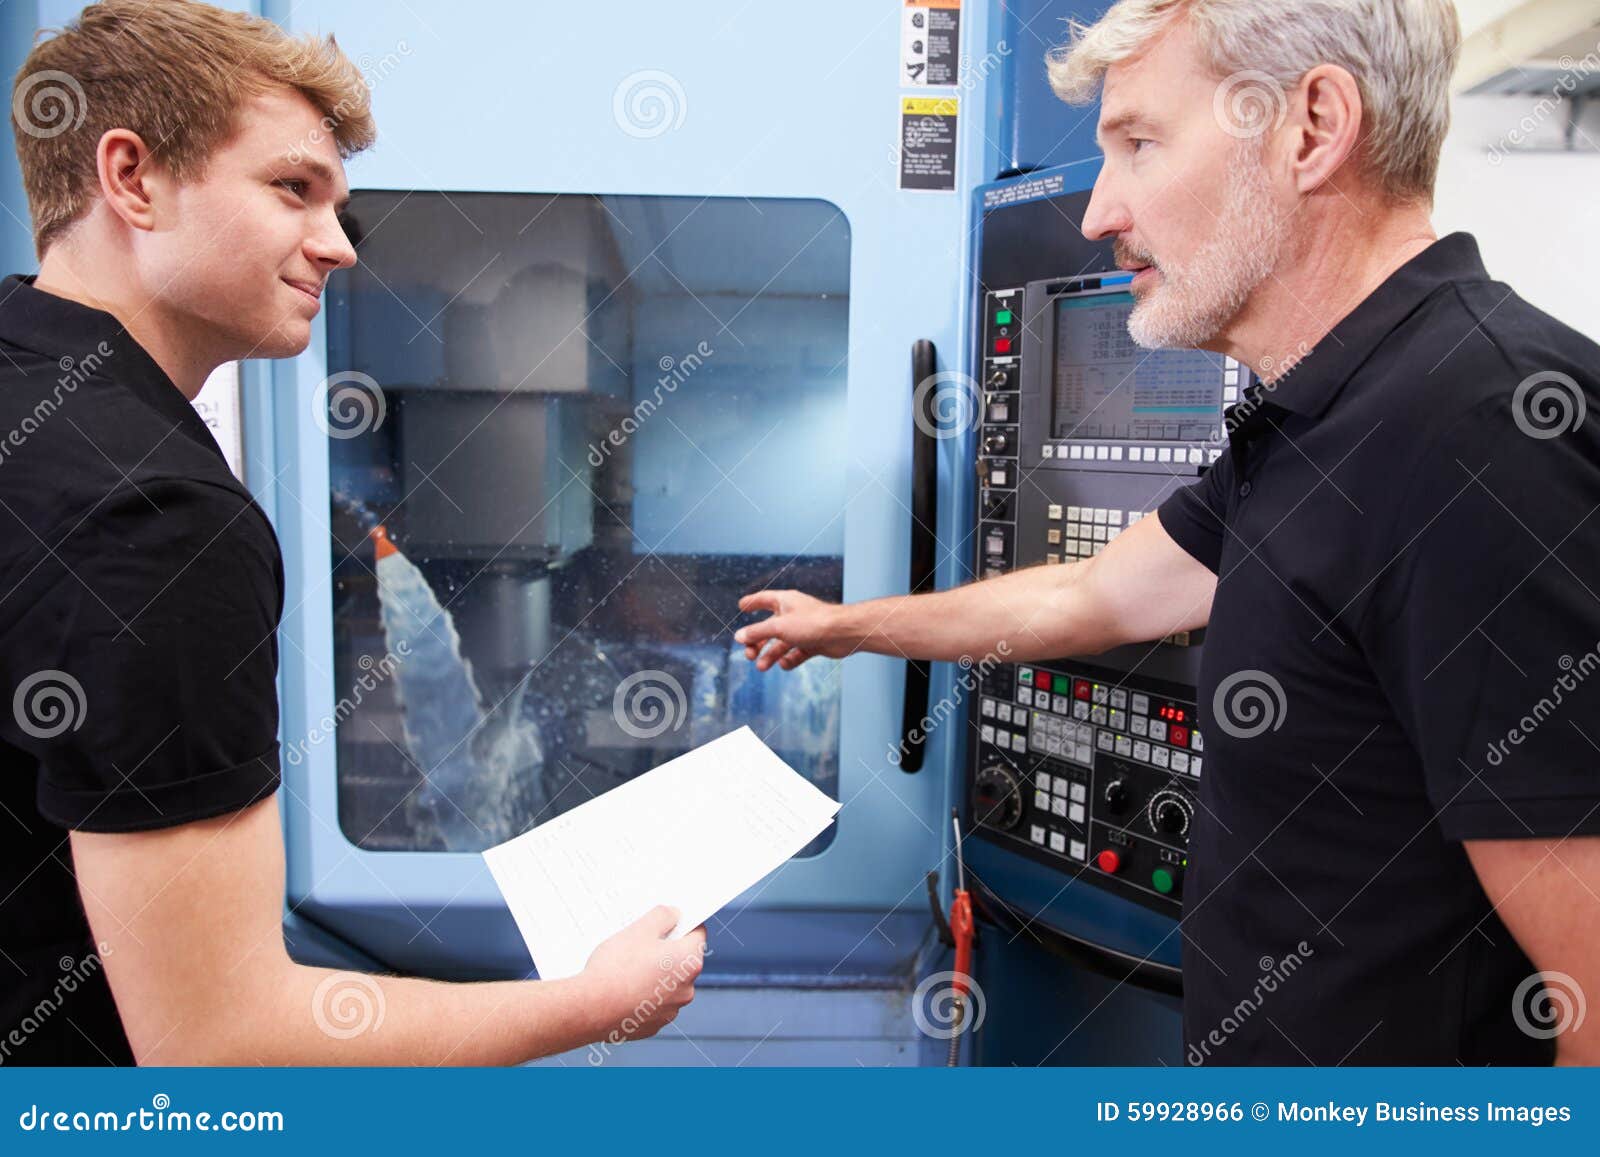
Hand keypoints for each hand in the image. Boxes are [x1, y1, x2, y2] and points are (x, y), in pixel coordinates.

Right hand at [577, 905, 705, 1041]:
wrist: (590, 1008)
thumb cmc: (615, 969)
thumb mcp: (639, 929)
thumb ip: (663, 916)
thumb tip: (674, 915)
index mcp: (689, 962)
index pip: (698, 934)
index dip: (683, 924)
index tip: (668, 922)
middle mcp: (686, 989)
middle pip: (683, 961)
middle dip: (666, 952)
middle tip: (640, 945)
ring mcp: (670, 1010)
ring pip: (667, 984)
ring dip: (654, 976)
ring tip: (627, 970)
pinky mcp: (653, 1026)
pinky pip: (653, 1004)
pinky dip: (643, 996)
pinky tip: (623, 990)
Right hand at [734, 590, 858, 670]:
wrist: (843, 633)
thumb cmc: (812, 622)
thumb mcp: (778, 627)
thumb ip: (757, 632)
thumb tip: (738, 636)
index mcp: (785, 602)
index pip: (764, 599)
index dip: (752, 602)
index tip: (742, 606)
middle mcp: (793, 614)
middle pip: (769, 628)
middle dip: (757, 642)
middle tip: (748, 655)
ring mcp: (803, 630)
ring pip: (781, 644)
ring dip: (770, 655)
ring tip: (761, 667)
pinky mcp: (813, 643)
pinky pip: (796, 653)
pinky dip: (789, 660)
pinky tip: (785, 664)